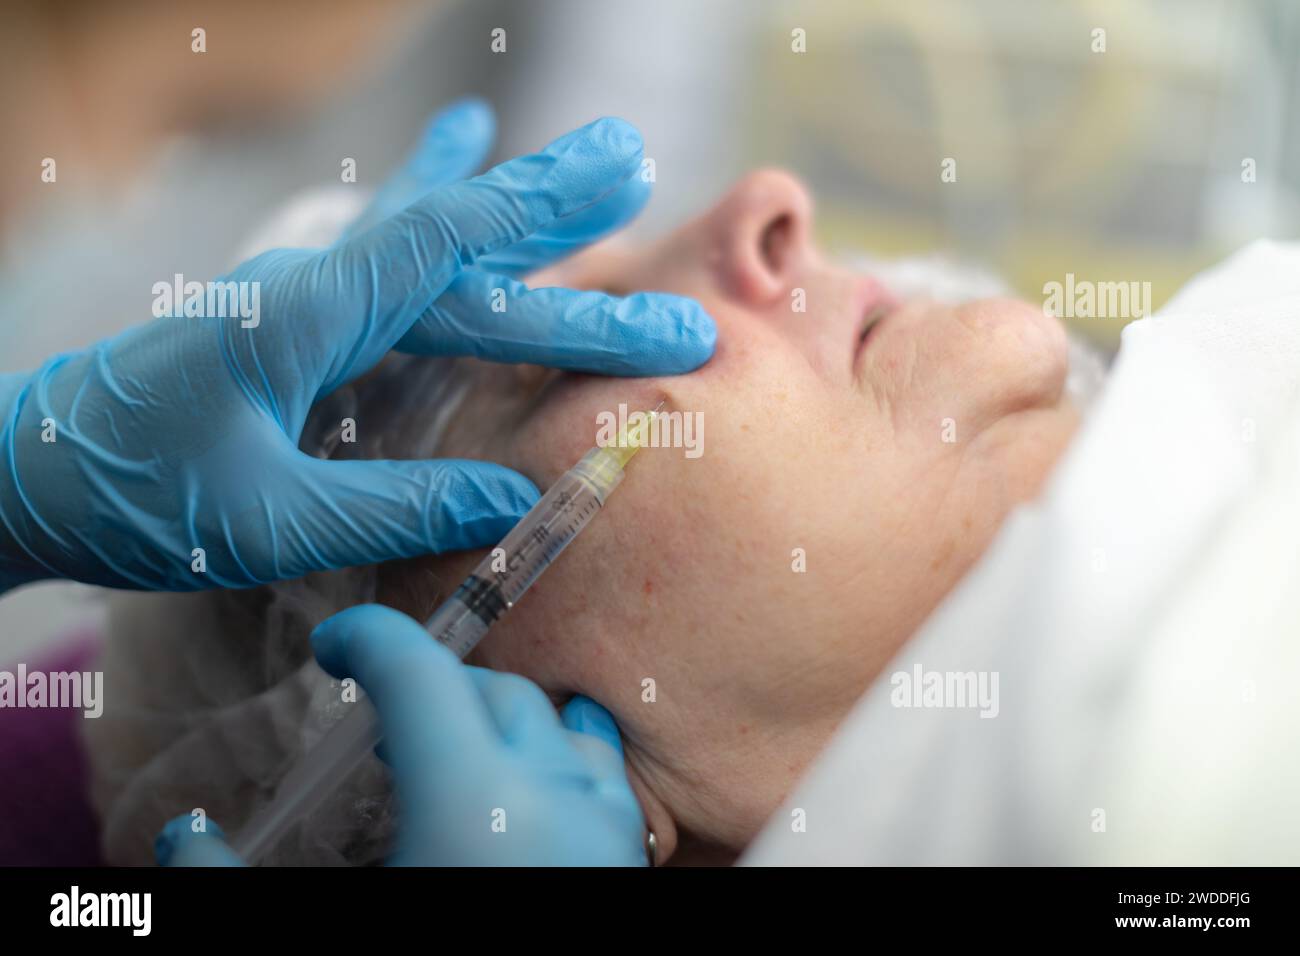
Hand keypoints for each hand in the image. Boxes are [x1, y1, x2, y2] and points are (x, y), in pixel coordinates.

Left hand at [0, 113, 714, 591]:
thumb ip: (395, 509)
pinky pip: (383, 247)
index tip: (621, 190)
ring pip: (425, 233)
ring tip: (582, 161)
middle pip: (450, 235)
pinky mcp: (295, 313)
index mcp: (302, 318)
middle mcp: (310, 287)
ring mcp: (301, 292)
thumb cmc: (137, 499)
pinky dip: (428, 194)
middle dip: (551, 209)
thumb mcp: (269, 523)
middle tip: (636, 163)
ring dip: (507, 198)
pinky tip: (458, 145)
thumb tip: (515, 502)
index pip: (442, 250)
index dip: (537, 220)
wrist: (30, 470)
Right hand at [156, 604, 646, 866]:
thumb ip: (221, 888)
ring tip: (448, 756)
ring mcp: (606, 829)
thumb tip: (183, 836)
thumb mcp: (303, 934)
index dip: (369, 639)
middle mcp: (552, 796)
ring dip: (497, 719)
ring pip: (557, 723)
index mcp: (471, 799)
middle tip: (375, 729)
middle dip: (428, 689)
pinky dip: (562, 756)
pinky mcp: (629, 865)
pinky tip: (526, 791)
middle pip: (488, 690)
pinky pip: (605, 773)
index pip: (419, 669)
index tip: (336, 647)